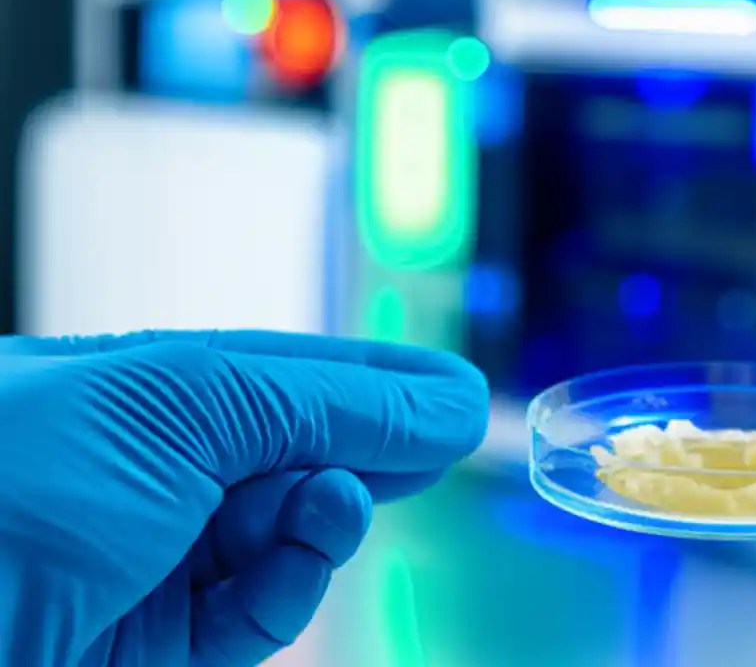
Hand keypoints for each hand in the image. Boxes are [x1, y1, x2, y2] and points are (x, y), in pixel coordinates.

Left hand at [0, 330, 487, 665]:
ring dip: (328, 519)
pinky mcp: (159, 645)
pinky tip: (302, 551)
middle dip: (363, 451)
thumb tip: (447, 404)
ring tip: (336, 504)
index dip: (373, 380)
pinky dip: (294, 583)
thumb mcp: (184, 401)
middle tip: (435, 448)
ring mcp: (156, 559)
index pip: (284, 372)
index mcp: (142, 386)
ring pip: (288, 539)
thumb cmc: (7, 475)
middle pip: (297, 456)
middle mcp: (152, 469)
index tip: (454, 393)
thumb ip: (326, 402)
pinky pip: (261, 611)